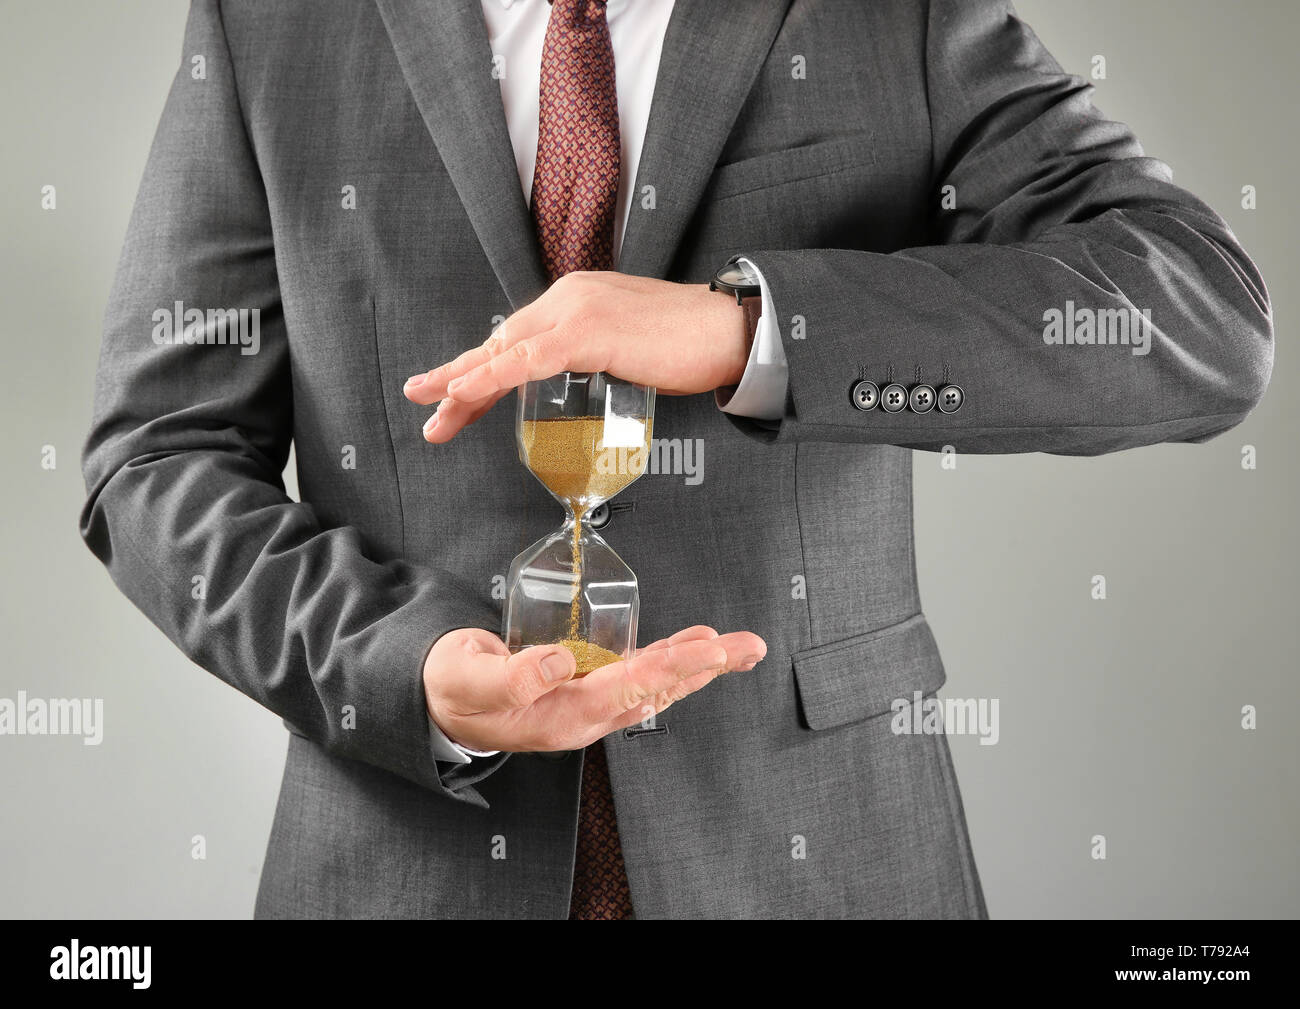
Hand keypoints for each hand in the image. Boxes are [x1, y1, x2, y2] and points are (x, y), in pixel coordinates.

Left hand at [403, 272, 749, 442]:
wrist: (731, 330)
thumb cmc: (689, 345)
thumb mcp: (627, 349)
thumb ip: (595, 359)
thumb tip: (578, 387)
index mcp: (575, 297)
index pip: (515, 337)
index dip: (480, 369)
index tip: (454, 397)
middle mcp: (568, 296)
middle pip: (500, 342)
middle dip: (459, 378)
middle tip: (425, 407)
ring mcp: (576, 311)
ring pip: (504, 350)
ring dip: (463, 382)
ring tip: (433, 412)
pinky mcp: (588, 332)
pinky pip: (527, 361)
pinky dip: (491, 378)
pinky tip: (465, 394)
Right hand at [424, 625, 766, 751]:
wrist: (442, 704)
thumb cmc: (455, 690)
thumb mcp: (470, 682)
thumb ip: (512, 677)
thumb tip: (560, 661)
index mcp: (562, 717)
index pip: (630, 688)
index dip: (673, 666)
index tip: (712, 650)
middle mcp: (586, 716)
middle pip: (658, 689)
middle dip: (706, 668)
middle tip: (751, 648)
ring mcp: (589, 705)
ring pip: (655, 685)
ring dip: (698, 665)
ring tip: (738, 646)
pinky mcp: (586, 690)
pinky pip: (639, 677)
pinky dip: (670, 661)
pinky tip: (693, 649)